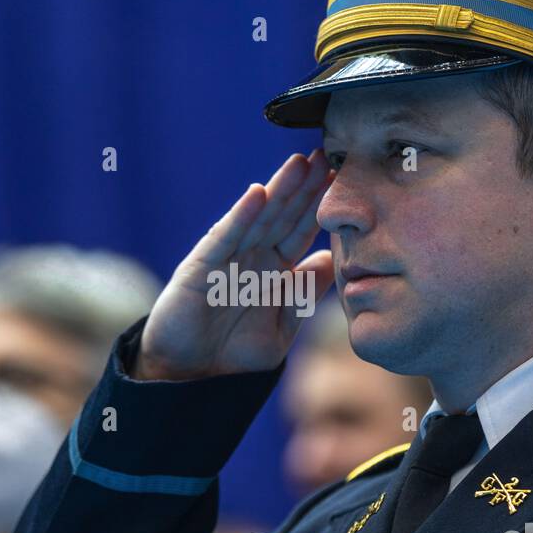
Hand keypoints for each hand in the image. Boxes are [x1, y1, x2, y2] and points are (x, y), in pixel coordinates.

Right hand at [134, 150, 335, 380]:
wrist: (190, 378)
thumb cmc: (234, 356)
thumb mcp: (282, 329)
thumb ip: (304, 296)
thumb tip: (332, 259)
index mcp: (274, 270)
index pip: (301, 230)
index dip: (320, 206)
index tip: (342, 180)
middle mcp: (252, 257)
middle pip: (283, 215)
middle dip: (303, 187)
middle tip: (325, 155)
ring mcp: (226, 258)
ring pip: (258, 218)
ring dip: (278, 190)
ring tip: (298, 164)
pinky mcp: (201, 266)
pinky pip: (225, 238)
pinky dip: (241, 216)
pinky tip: (258, 195)